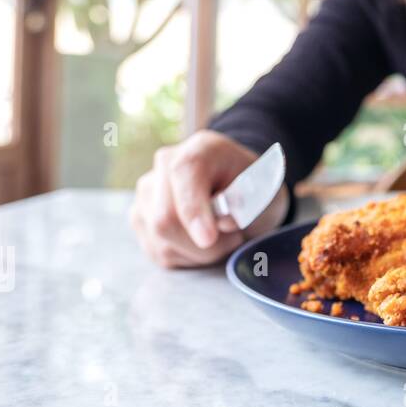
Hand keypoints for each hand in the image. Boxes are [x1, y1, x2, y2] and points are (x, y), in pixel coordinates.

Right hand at [129, 130, 287, 267]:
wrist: (238, 187)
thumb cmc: (253, 187)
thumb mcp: (264, 190)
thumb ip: (248, 203)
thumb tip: (223, 223)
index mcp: (201, 149)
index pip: (185, 175)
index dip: (194, 210)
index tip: (209, 238)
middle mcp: (164, 166)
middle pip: (165, 218)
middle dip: (203, 245)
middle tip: (234, 239)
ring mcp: (147, 192)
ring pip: (161, 241)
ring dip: (199, 253)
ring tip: (222, 238)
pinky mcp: (140, 219)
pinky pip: (159, 252)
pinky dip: (187, 257)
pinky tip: (203, 243)